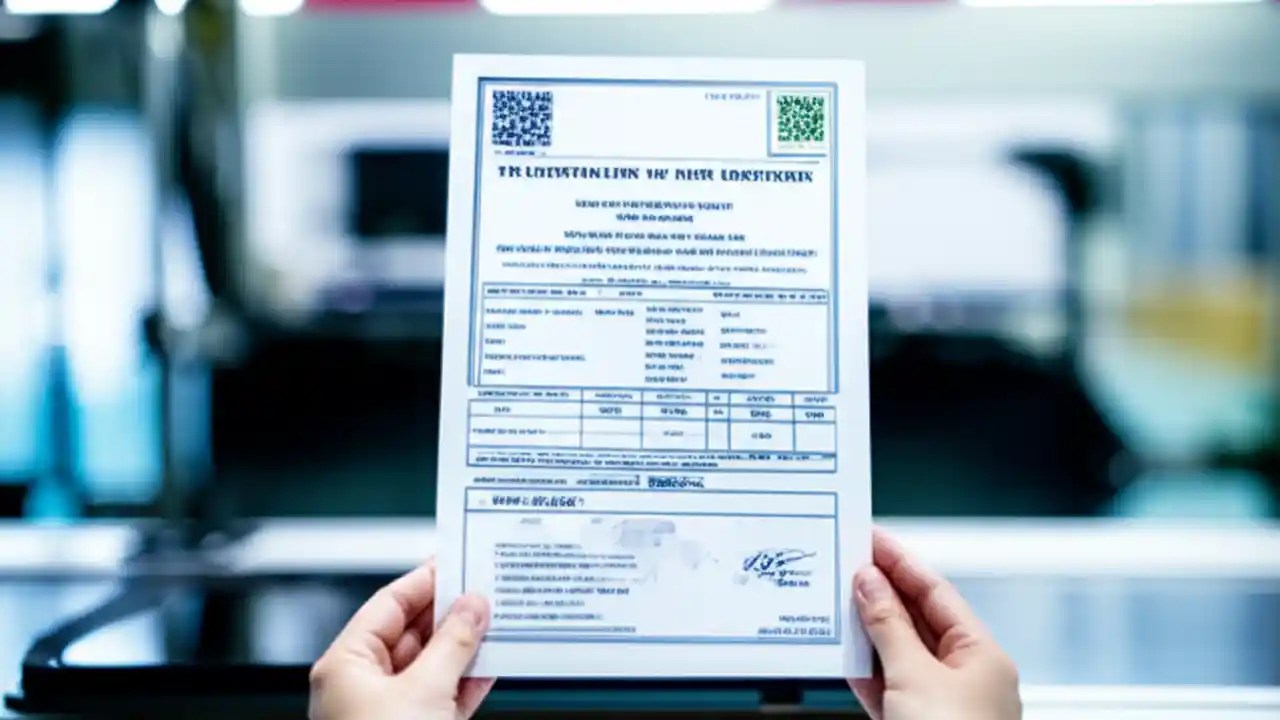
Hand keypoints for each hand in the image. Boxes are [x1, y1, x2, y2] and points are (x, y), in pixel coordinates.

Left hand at [309, 559, 494, 719]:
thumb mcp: (425, 690)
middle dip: (451, 615)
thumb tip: (472, 607)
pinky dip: (465, 681)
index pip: (388, 605)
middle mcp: (361, 685)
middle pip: (412, 633)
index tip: (457, 564)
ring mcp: (386, 710)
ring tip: (494, 625)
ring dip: (464, 648)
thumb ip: (453, 643)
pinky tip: (489, 664)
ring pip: (430, 666)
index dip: (425, 581)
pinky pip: (441, 695)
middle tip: (485, 594)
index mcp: (345, 665)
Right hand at [849, 528, 1020, 719]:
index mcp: (983, 655)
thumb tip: (870, 583)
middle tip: (848, 565)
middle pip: (917, 620)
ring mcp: (941, 702)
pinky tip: (846, 655)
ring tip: (839, 603)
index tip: (872, 539)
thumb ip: (888, 626)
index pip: (937, 593)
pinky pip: (888, 685)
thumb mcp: (914, 675)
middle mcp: (966, 676)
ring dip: (869, 631)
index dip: (901, 563)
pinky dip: (866, 670)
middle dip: (881, 593)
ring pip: (899, 654)